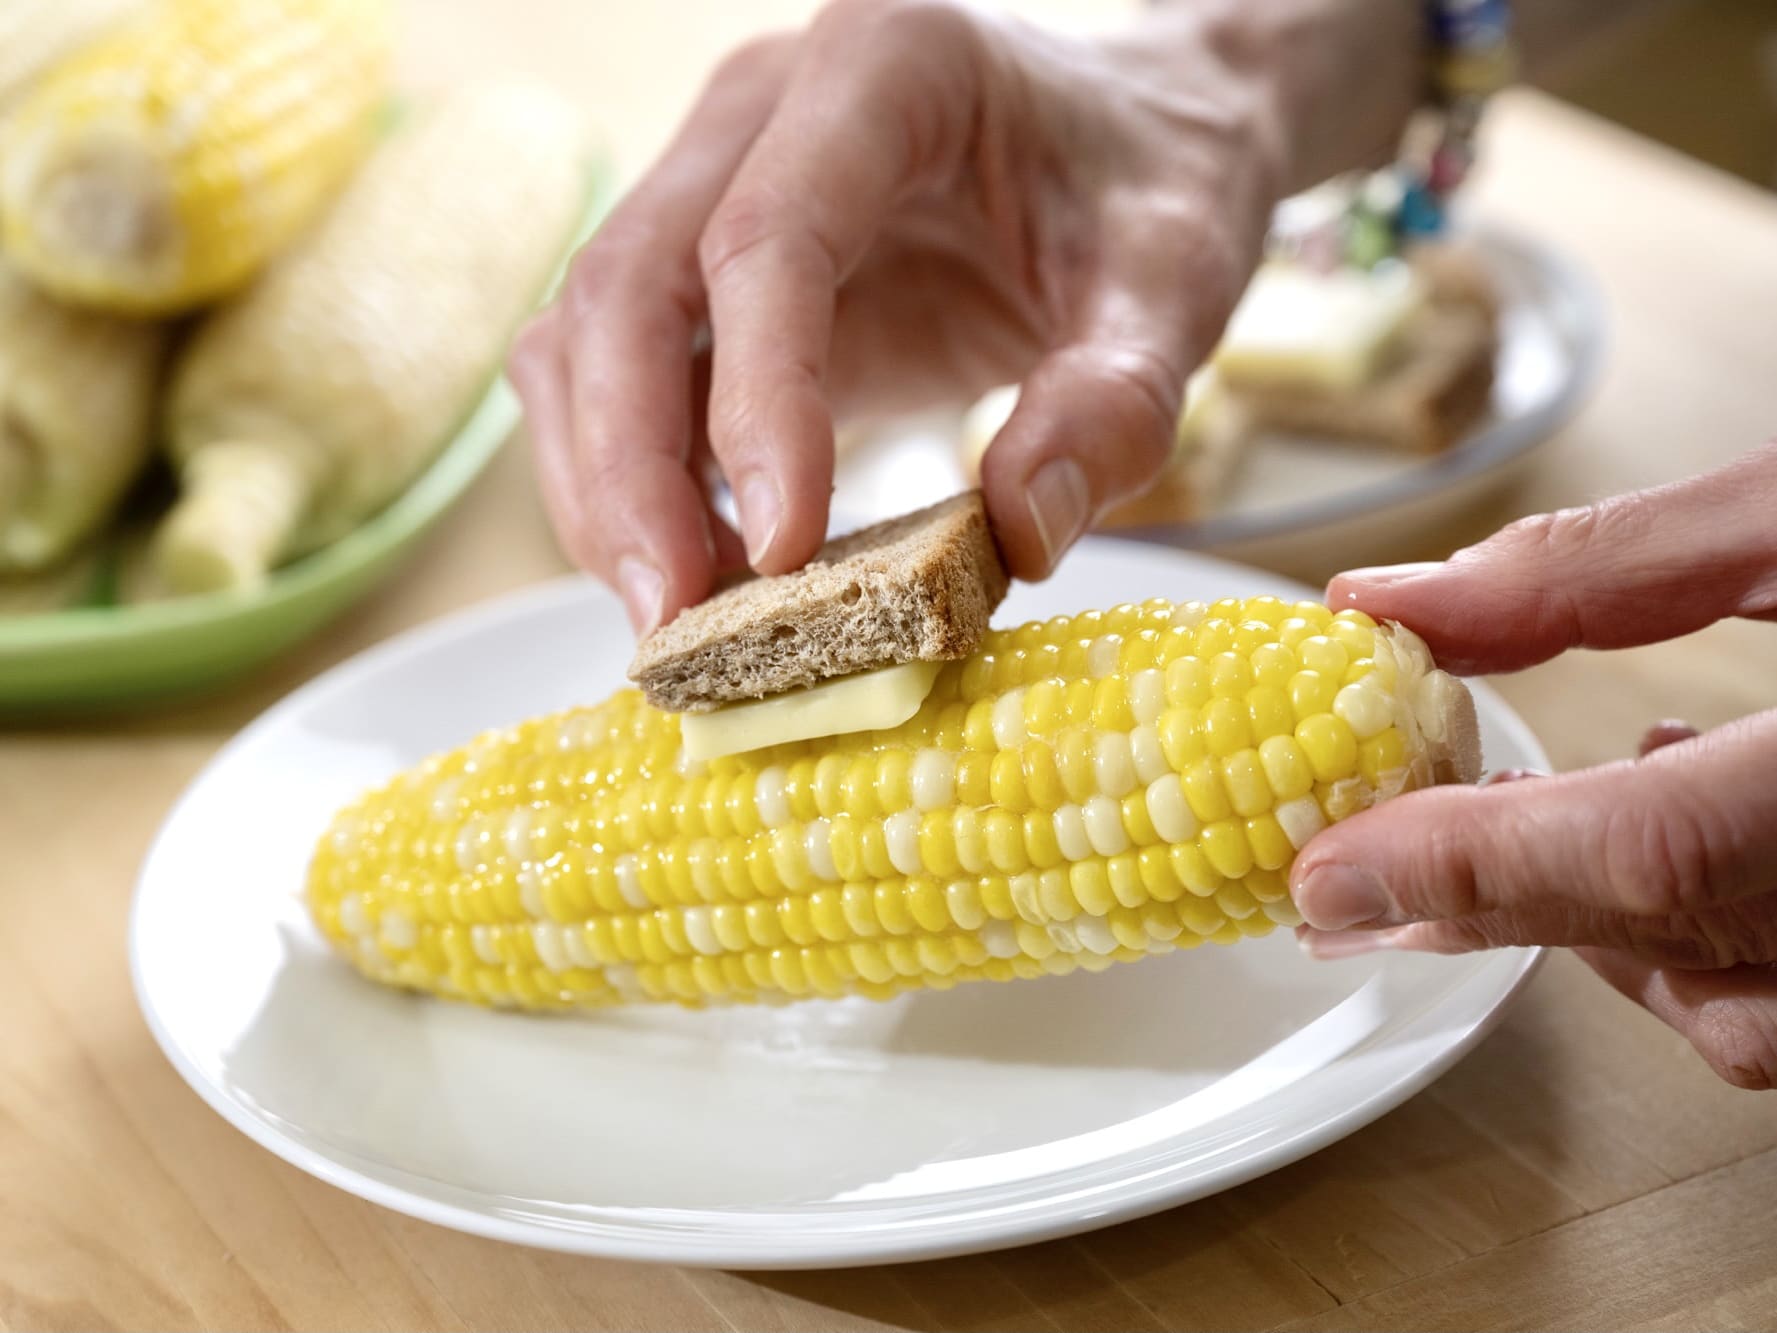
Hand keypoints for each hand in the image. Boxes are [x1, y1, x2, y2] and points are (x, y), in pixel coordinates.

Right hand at [509, 0, 1419, 632]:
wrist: (1131, 136)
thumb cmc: (1151, 188)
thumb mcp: (1177, 285)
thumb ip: (1115, 404)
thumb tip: (1019, 540)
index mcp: (887, 67)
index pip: (769, 238)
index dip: (757, 400)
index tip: (784, 552)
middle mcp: (765, 110)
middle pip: (627, 284)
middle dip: (630, 469)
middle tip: (677, 623)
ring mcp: (715, 183)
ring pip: (586, 333)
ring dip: (607, 485)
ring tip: (682, 618)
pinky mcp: (705, 273)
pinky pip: (618, 375)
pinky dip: (630, 481)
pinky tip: (699, 570)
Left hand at [1293, 445, 1776, 1089]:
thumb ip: (1610, 564)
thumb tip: (1401, 603)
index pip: (1648, 854)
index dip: (1471, 868)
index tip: (1330, 874)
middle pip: (1673, 930)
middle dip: (1494, 900)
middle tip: (1369, 867)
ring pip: (1741, 1001)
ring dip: (1599, 925)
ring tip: (1535, 819)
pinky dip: (1705, 938)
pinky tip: (1683, 824)